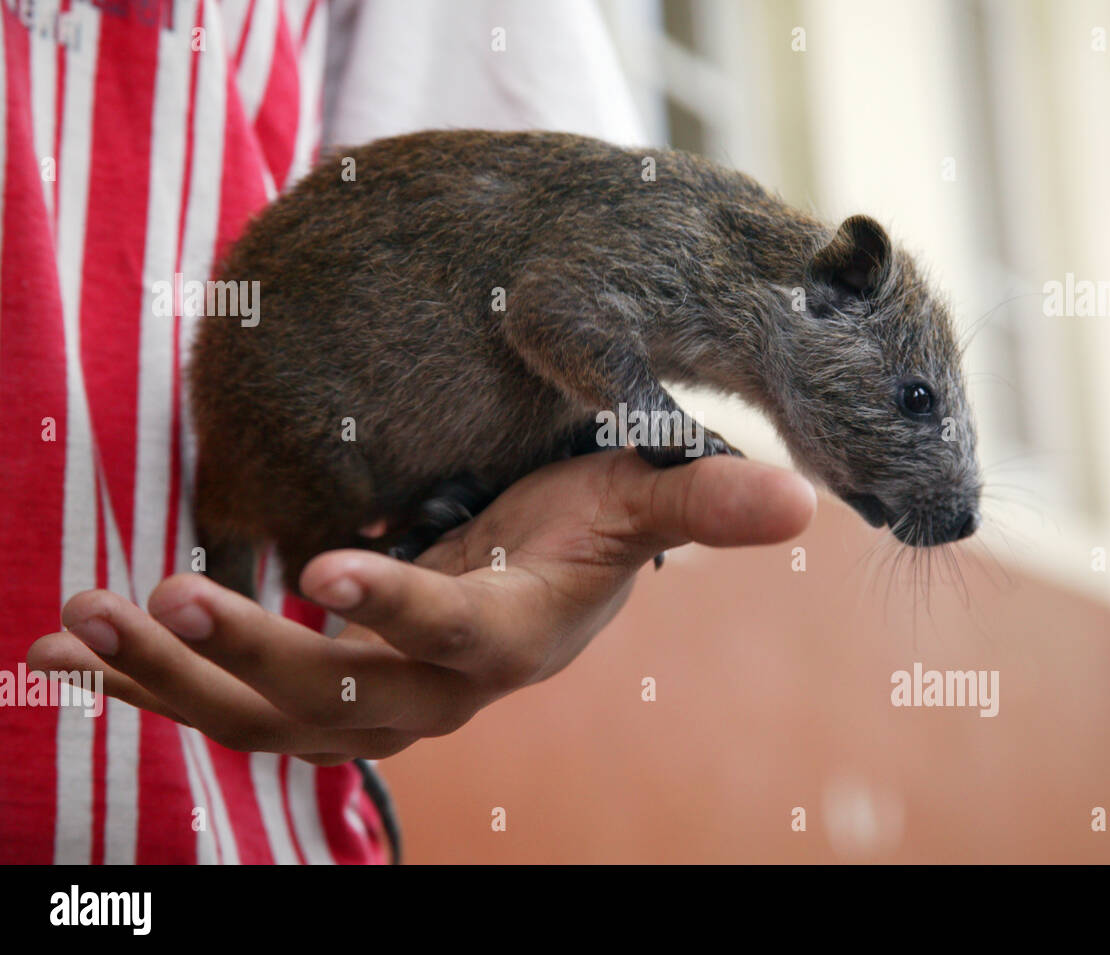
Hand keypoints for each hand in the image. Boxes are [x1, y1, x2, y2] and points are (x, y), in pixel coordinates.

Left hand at [28, 449, 815, 763]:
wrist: (541, 580)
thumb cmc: (586, 528)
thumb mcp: (638, 501)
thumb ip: (704, 501)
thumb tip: (810, 501)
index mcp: (516, 636)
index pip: (457, 635)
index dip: (399, 613)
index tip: (324, 572)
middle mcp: (442, 689)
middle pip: (342, 700)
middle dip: (251, 661)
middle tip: (166, 600)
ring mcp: (375, 700)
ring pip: (272, 720)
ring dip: (179, 683)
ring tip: (92, 624)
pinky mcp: (327, 689)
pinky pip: (235, 704)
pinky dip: (154, 684)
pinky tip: (74, 648)